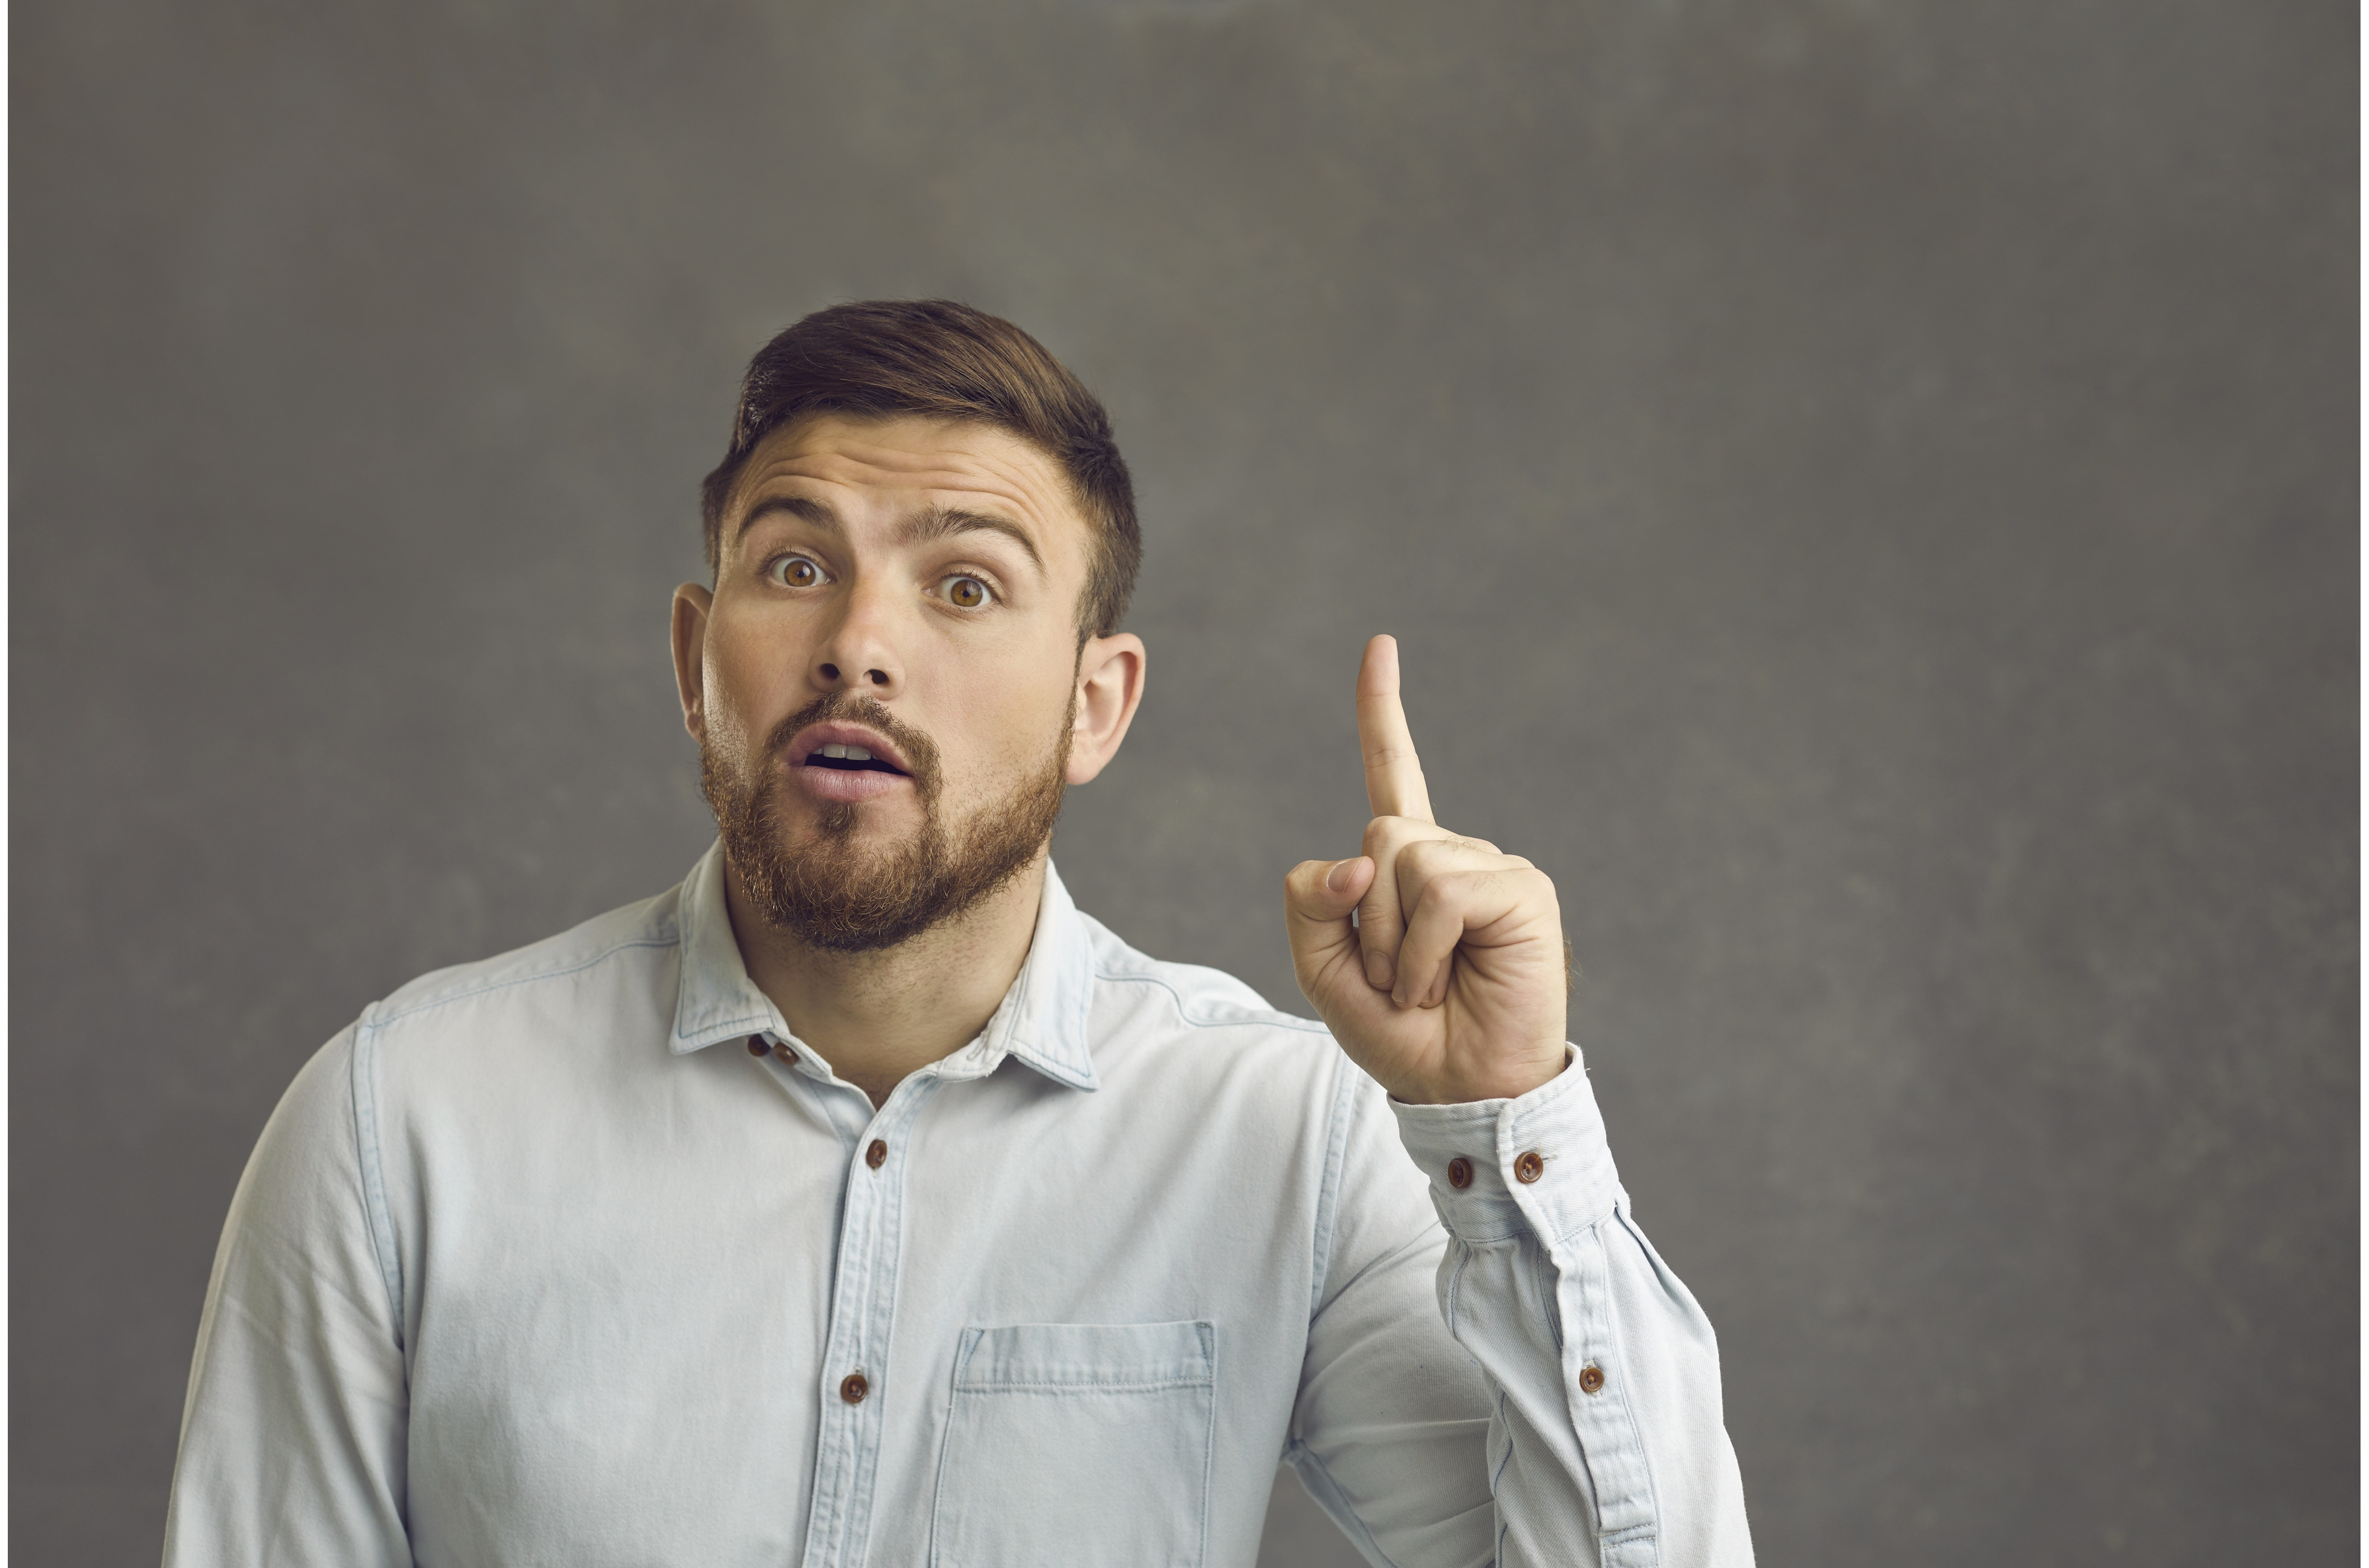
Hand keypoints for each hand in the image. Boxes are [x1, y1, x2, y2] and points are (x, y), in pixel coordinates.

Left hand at [1284, 635, 1569, 1104]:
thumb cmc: (1405, 1035)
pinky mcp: (1521, 888)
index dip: (1381, 711)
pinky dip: (1427, 950)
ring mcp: (1491, 865)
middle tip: (1399, 979)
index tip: (1380, 646)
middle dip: (1366, 920)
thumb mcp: (1323, 972)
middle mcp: (1452, 853)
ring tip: (1428, 984)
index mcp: (1408, 866)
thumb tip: (1359, 858)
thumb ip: (1308, 905)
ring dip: (1396, 943)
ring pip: (1401, 860)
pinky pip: (1442, 892)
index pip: (1391, 773)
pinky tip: (1453, 981)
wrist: (1464, 1091)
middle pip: (1374, 835)